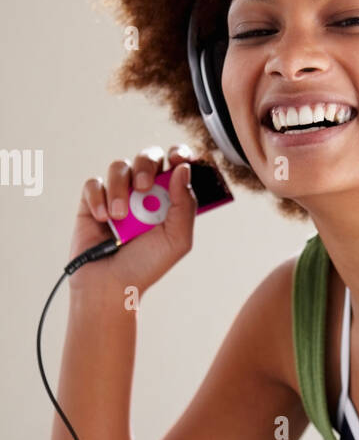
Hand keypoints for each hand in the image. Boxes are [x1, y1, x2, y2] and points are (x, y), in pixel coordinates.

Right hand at [68, 144, 198, 296]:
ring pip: (119, 167)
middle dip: (146, 165)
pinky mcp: (92, 201)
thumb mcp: (177, 239)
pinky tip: (103, 220)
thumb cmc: (147, 265)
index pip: (177, 165)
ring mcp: (118, 194)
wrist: (111, 285)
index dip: (179, 154)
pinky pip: (94, 184)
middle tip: (144, 186)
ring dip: (120, 189)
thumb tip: (182, 169)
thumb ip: (184, 204)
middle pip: (148, 157)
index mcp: (169, 199)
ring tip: (118, 217)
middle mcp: (144, 193)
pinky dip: (98, 198)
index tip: (178, 158)